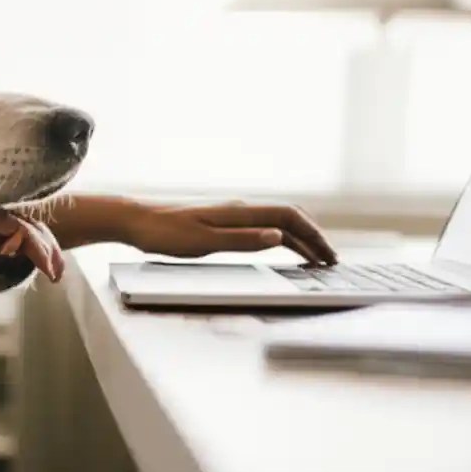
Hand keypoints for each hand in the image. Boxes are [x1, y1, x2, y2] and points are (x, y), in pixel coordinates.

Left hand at [122, 200, 337, 264]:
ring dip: (300, 241)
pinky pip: (263, 230)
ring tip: (317, 260)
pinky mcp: (224, 224)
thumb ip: (242, 240)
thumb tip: (277, 237)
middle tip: (332, 261)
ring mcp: (234, 216)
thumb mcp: (204, 242)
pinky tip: (285, 251)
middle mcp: (241, 210)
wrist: (138, 222)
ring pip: (278, 225)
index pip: (289, 217)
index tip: (328, 255)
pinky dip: (282, 241)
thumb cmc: (166, 234)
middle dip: (314, 239)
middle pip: (289, 220)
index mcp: (240, 213)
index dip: (313, 235)